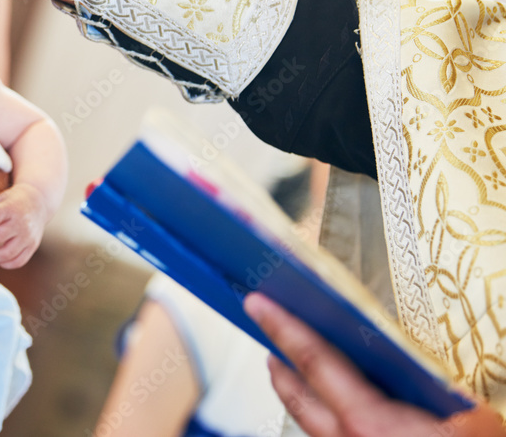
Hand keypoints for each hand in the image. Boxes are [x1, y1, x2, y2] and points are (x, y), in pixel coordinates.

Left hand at [0, 183, 47, 268]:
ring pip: (7, 254)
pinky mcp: (32, 246)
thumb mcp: (2, 198)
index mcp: (11, 208)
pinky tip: (0, 259)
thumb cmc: (13, 201)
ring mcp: (28, 236)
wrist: (39, 203)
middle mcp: (21, 223)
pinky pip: (18, 261)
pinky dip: (6, 264)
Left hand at [243, 293, 504, 435]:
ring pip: (314, 428)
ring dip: (302, 398)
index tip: (257, 303)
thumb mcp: (470, 419)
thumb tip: (427, 369)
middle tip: (268, 338)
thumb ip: (441, 392)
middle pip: (300, 399)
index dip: (285, 327)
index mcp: (370, 425)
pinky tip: (341, 417)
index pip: (315, 362)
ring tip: (293, 372)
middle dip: (282, 367)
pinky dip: (326, 423)